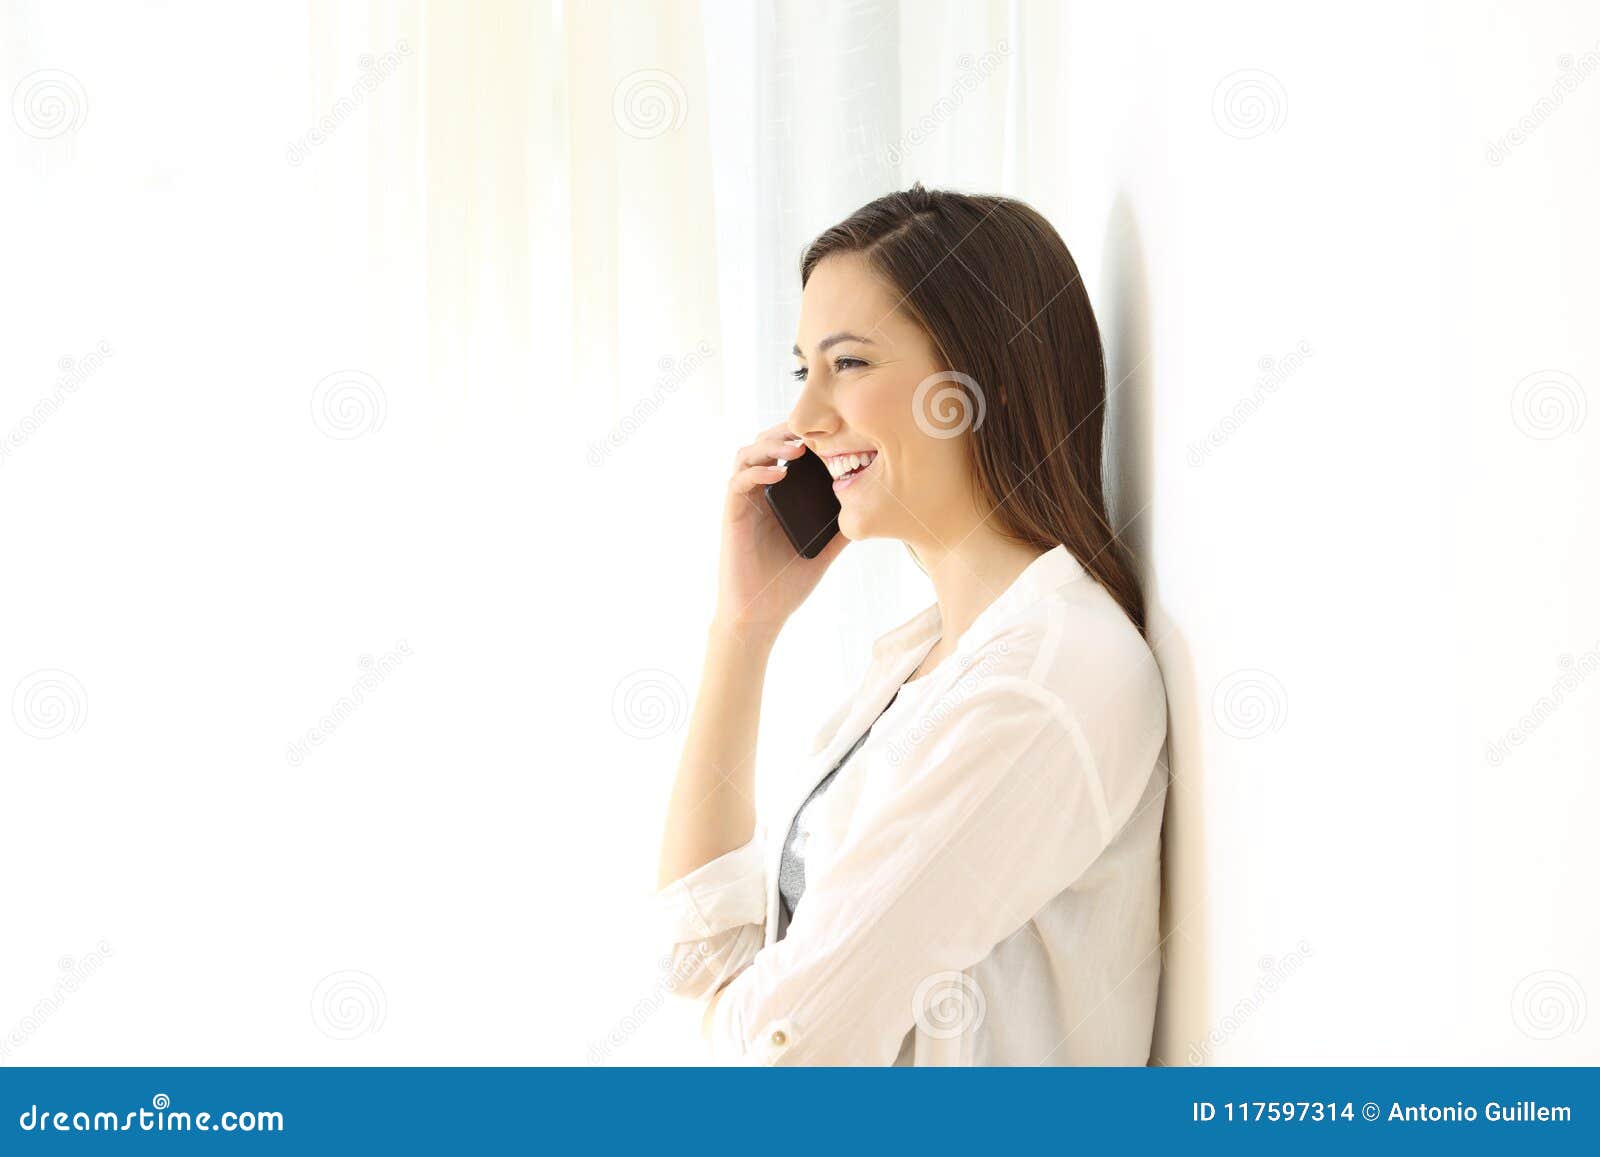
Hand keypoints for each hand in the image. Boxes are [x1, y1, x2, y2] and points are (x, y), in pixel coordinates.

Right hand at [713, 422, 847, 640]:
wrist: (760, 614)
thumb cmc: (789, 583)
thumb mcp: (826, 549)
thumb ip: (843, 527)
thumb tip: (873, 507)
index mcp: (781, 495)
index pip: (788, 451)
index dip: (804, 435)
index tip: (830, 428)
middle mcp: (760, 492)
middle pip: (766, 443)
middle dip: (787, 431)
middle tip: (813, 429)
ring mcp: (744, 501)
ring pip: (748, 454)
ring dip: (771, 445)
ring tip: (798, 448)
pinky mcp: (732, 513)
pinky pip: (738, 481)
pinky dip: (758, 471)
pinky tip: (780, 473)